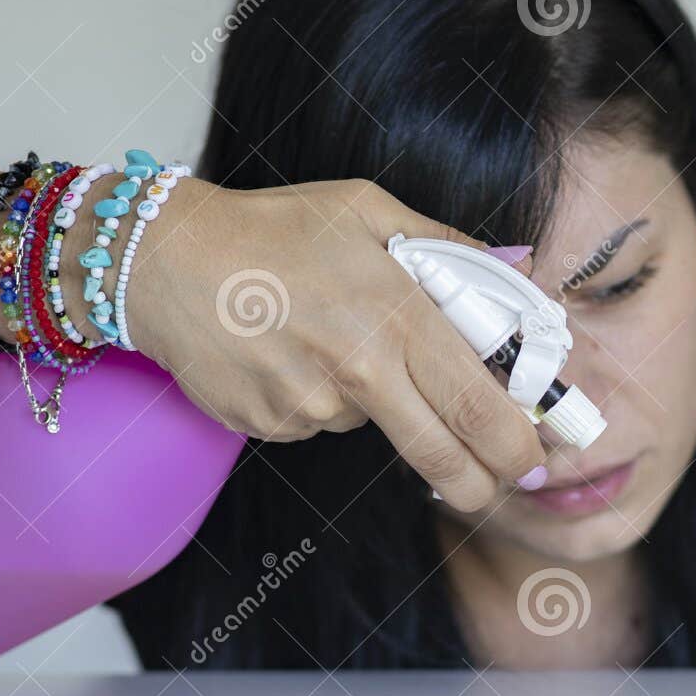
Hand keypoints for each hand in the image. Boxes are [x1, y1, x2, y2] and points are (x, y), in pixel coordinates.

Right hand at [125, 176, 546, 508]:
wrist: (161, 258)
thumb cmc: (274, 229)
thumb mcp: (369, 211)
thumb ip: (451, 249)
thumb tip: (520, 273)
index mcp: (396, 314)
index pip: (478, 404)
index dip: (515, 442)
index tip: (534, 456)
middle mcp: (359, 368)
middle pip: (443, 453)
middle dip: (480, 481)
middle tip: (493, 484)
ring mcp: (311, 404)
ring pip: (375, 426)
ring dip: (377, 403)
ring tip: (332, 340)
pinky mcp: (271, 426)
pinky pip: (320, 423)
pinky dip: (322, 400)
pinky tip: (291, 354)